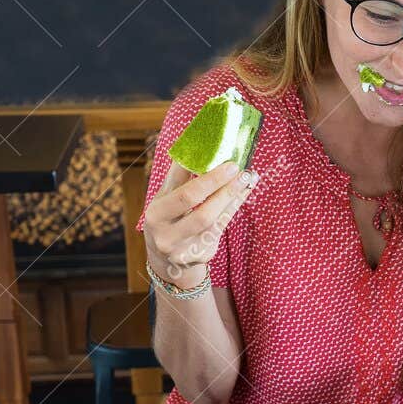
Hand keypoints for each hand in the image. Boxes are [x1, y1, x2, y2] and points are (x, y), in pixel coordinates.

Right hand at [143, 160, 256, 288]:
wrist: (165, 258)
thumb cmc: (167, 218)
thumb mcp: (164, 197)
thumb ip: (178, 176)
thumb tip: (194, 144)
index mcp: (156, 215)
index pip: (184, 195)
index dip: (208, 178)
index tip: (227, 161)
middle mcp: (167, 236)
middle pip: (202, 212)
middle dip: (223, 188)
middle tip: (239, 168)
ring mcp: (185, 250)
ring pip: (215, 220)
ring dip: (233, 196)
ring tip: (246, 178)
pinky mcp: (201, 255)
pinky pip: (221, 228)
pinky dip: (232, 208)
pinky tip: (242, 193)